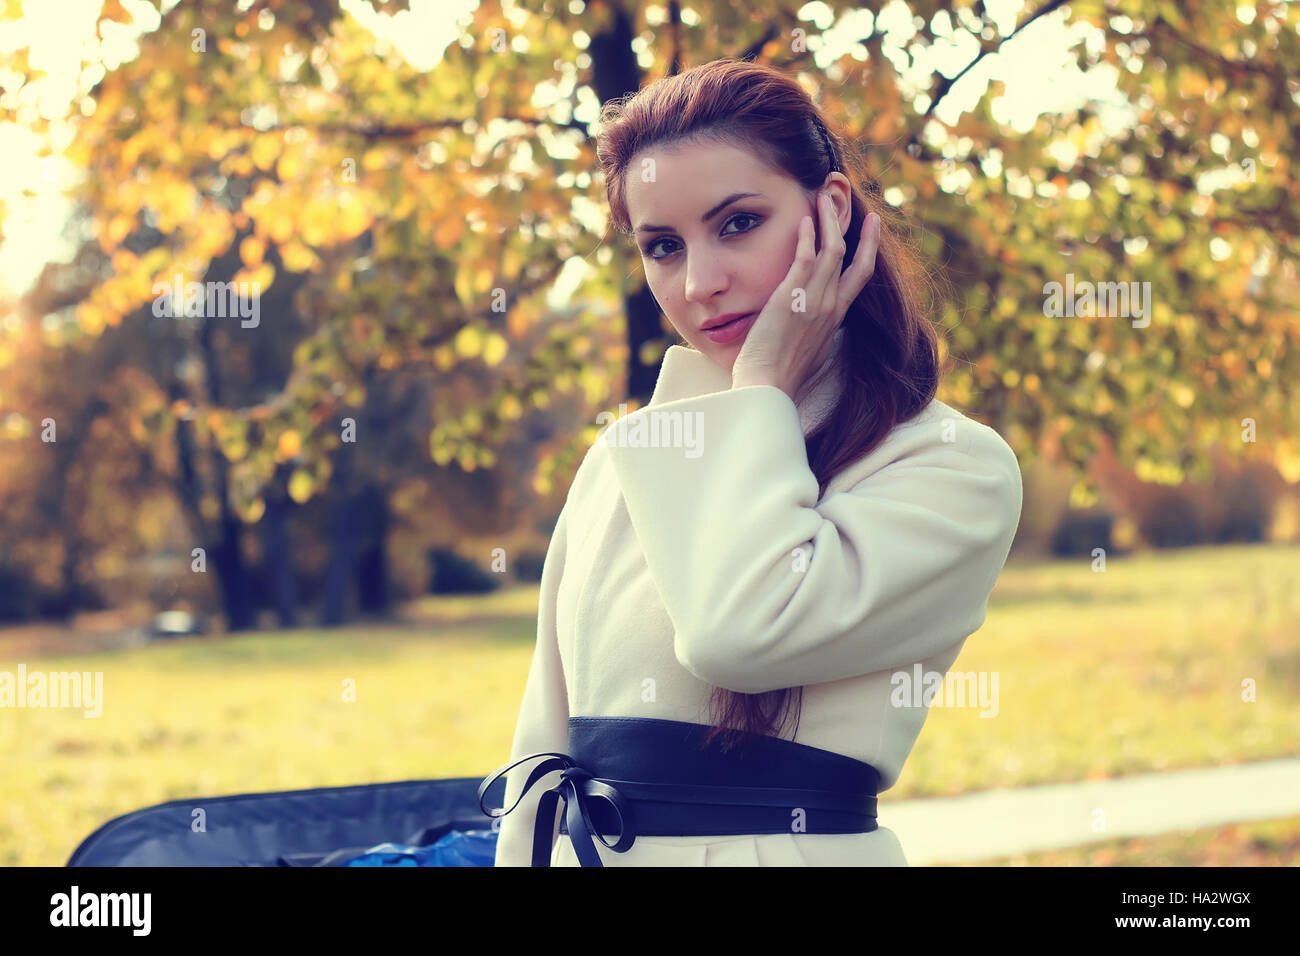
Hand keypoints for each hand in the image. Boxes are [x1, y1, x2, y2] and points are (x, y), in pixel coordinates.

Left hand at [731, 190, 880, 398]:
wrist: (768, 388)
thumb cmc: (780, 376)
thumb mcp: (808, 353)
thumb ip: (814, 334)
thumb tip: (812, 330)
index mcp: (835, 319)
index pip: (859, 276)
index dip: (867, 248)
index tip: (870, 228)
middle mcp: (831, 307)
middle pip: (851, 257)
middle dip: (853, 225)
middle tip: (850, 201)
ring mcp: (814, 301)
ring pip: (832, 250)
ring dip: (828, 221)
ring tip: (823, 197)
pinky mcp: (792, 297)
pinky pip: (805, 258)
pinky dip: (807, 236)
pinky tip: (804, 220)